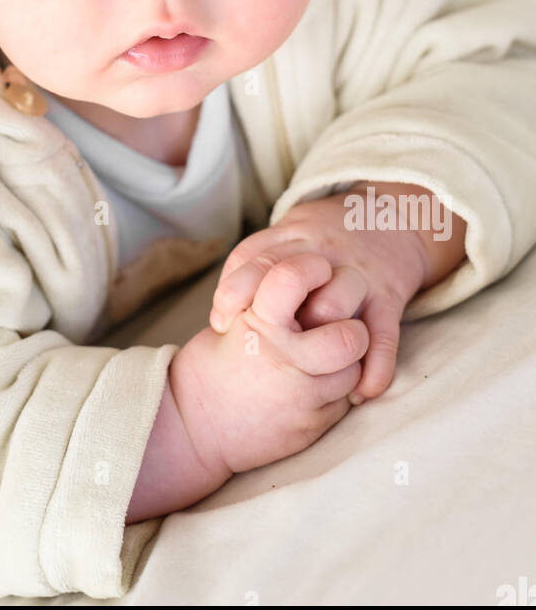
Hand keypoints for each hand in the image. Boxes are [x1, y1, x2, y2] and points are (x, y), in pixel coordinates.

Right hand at [174, 251, 369, 477]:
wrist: (196, 428)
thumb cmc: (212, 368)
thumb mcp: (232, 324)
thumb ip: (269, 306)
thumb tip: (306, 280)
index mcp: (258, 325)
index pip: (296, 276)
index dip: (314, 268)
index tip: (318, 271)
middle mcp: (284, 358)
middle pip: (349, 336)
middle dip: (353, 329)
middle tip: (341, 327)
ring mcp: (302, 397)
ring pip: (354, 371)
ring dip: (347, 364)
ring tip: (324, 361)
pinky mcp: (312, 427)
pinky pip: (343, 401)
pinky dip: (335, 392)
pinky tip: (314, 388)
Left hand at [208, 191, 428, 404]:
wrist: (390, 216)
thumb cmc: (324, 241)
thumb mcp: (288, 236)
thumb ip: (255, 266)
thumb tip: (218, 318)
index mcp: (292, 235)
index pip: (252, 256)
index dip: (231, 291)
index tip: (221, 322)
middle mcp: (323, 251)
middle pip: (289, 277)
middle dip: (268, 313)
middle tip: (256, 346)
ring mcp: (359, 273)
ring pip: (336, 303)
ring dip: (322, 339)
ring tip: (310, 368)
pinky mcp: (389, 295)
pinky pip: (384, 335)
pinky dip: (376, 367)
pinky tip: (361, 393)